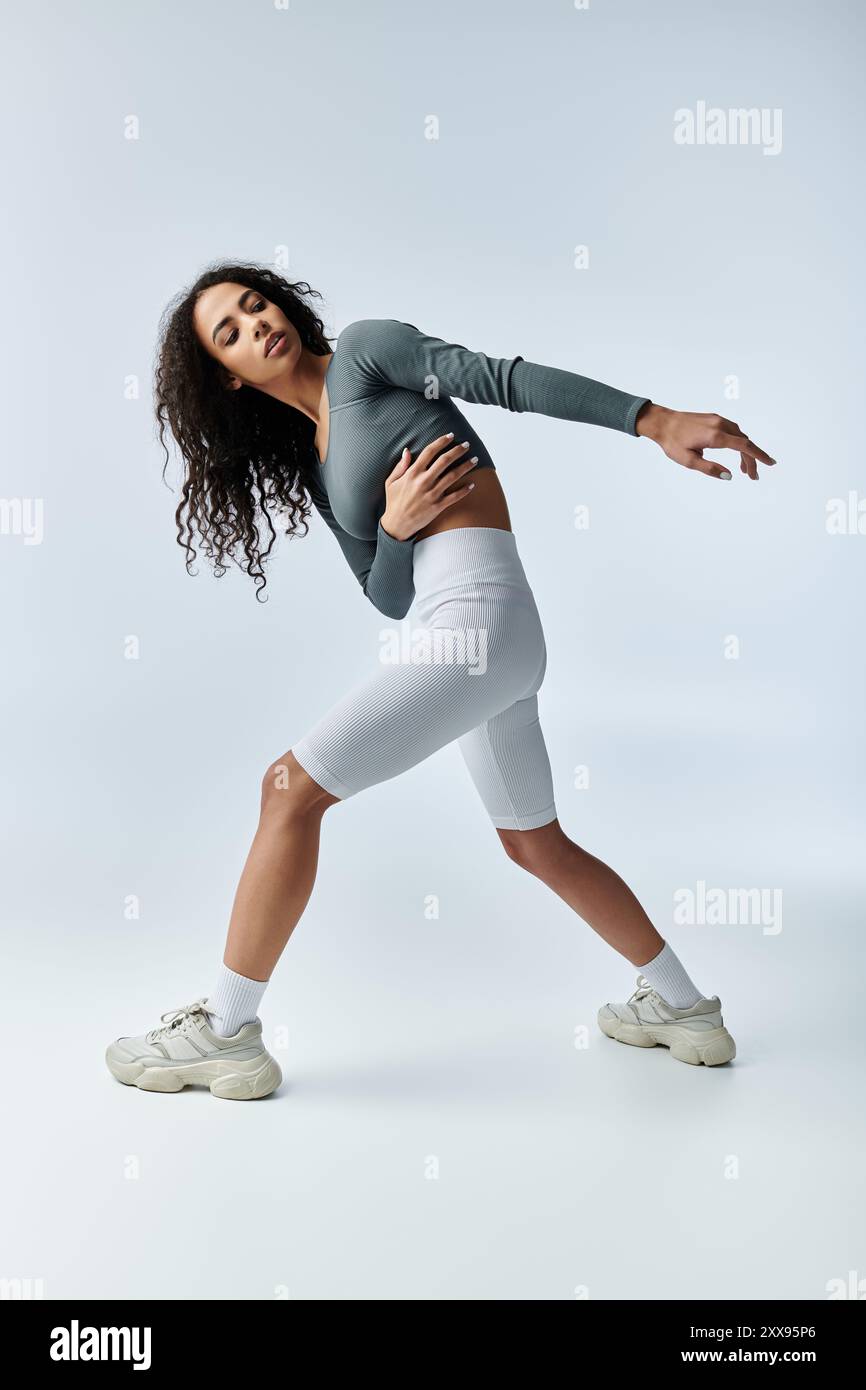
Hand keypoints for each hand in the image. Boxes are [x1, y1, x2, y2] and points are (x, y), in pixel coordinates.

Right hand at [380, 434, 478, 540]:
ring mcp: (431, 494)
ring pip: (453, 476)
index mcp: (412, 473)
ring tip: (475, 460)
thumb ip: (400, 465)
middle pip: (444, 461)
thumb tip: (407, 450)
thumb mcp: (391, 481)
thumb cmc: (394, 502)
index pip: (429, 452)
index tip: (450, 436)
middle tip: (467, 445)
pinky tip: (472, 484)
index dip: (441, 442)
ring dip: (466, 466)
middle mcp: (423, 481)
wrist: (397, 525)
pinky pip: (454, 496)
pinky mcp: (437, 507)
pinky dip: (464, 490)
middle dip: (457, 451)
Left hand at [635, 403, 776, 480]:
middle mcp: (720, 425)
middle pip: (745, 442)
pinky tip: (736, 452)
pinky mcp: (714, 418)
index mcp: (715, 436)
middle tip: (753, 477)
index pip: (744, 446)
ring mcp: (718, 420)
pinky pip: (733, 431)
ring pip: (740, 436)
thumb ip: (710, 468)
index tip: (770, 463)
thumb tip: (729, 475)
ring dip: (745, 452)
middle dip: (752, 460)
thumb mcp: (689, 461)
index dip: (759, 456)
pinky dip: (738, 443)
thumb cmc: (673, 442)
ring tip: (744, 469)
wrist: (662, 422)